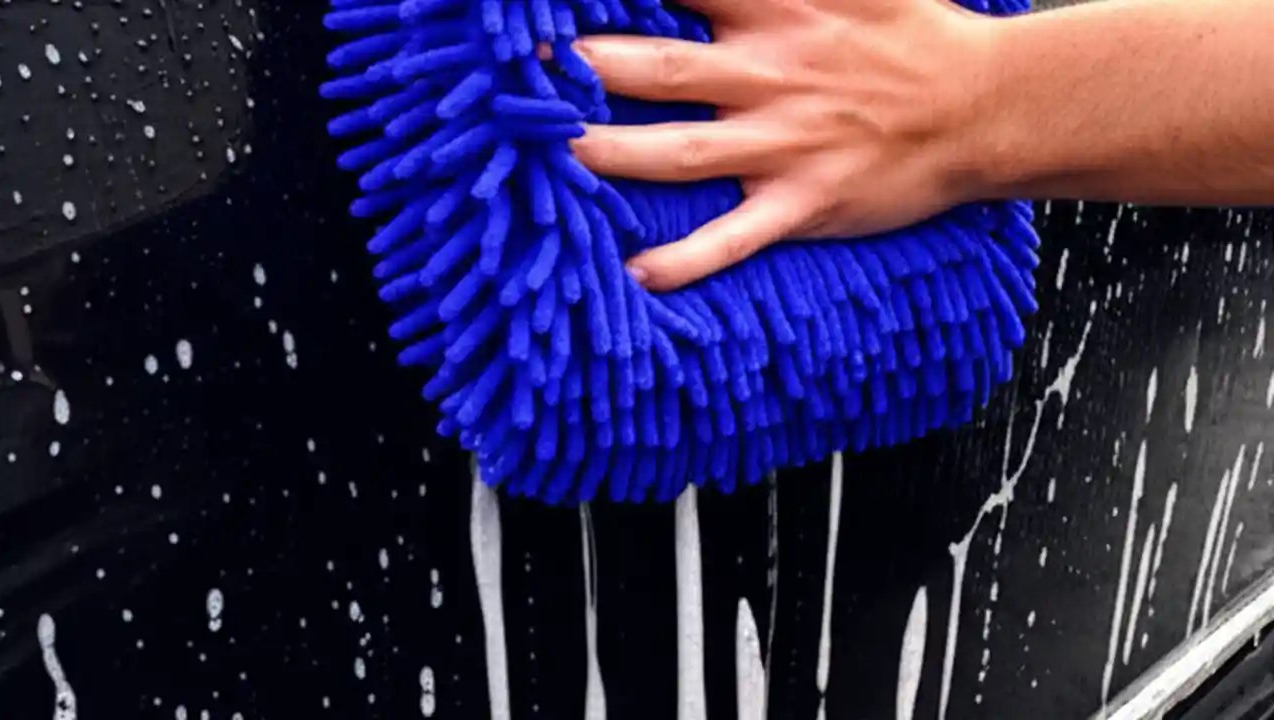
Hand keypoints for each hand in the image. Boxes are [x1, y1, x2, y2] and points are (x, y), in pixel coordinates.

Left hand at [569, 0, 1001, 290]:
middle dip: (586, 67)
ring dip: (608, 157)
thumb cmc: (910, 36)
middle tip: (522, 71)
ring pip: (678, 153)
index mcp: (778, 7)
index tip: (548, 2)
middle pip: (659, 67)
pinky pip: (734, 236)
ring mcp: (785, 142)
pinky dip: (686, 259)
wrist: (984, 105)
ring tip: (548, 161)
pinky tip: (634, 275)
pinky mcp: (804, 201)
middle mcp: (770, 72)